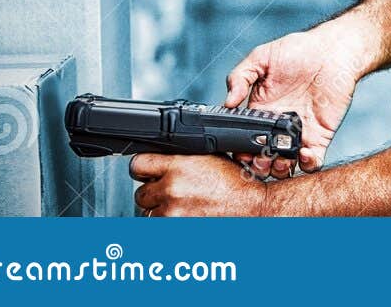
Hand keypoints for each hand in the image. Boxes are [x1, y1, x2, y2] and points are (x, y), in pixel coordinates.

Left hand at [131, 154, 269, 216]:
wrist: (253, 207)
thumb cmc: (236, 186)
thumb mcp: (209, 160)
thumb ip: (181, 160)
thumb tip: (163, 161)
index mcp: (179, 166)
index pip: (138, 165)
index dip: (145, 170)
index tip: (149, 174)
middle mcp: (172, 189)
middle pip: (141, 193)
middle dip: (155, 194)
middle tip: (174, 195)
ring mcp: (171, 212)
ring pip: (149, 214)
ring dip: (162, 213)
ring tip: (183, 208)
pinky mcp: (174, 230)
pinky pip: (159, 228)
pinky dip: (170, 225)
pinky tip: (186, 218)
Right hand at [225, 25, 366, 175]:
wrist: (333, 50)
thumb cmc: (299, 50)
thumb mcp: (262, 58)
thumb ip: (240, 77)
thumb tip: (227, 102)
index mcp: (260, 111)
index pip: (244, 138)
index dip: (239, 149)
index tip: (238, 150)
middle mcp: (278, 126)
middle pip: (262, 157)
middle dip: (257, 165)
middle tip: (258, 159)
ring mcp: (300, 133)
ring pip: (286, 164)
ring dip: (279, 169)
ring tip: (278, 160)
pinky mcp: (320, 136)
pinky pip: (314, 160)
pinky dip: (308, 164)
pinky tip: (303, 154)